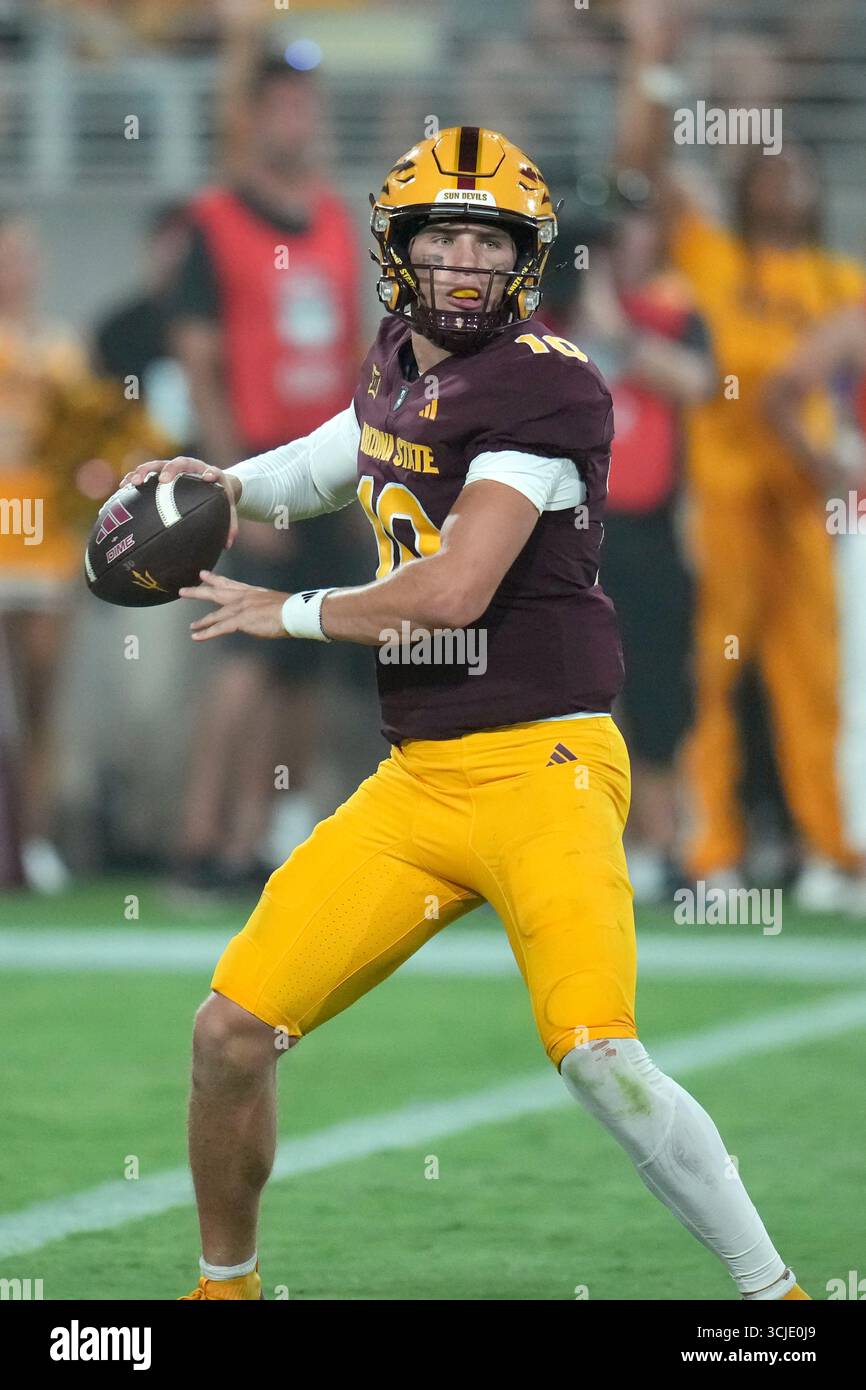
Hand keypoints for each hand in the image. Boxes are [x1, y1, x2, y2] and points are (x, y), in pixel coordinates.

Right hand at [118, 456, 239, 548]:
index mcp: (210, 473)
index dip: (208, 472)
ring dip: (144, 470)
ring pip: (157, 464)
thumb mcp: (227, 509)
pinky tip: (122, 487)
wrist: (213, 479)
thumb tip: (227, 545)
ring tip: (133, 481)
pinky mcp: (161, 471)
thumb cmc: (219, 496)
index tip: (207, 477)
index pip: (210, 470)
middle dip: (171, 470)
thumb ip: (230, 525)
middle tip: (162, 480)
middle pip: (179, 463)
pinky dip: (134, 477)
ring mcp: (174, 467)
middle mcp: (191, 467)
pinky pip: (146, 471)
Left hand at [180, 570, 288, 640]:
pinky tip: (196, 636)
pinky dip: (206, 632)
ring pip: (215, 614)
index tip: (203, 574)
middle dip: (199, 591)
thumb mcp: (276, 603)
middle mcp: (243, 597)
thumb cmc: (292, 609)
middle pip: (216, 593)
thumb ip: (265, 606)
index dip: (215, 579)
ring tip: (191, 626)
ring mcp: (241, 608)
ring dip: (202, 621)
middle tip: (183, 591)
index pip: (229, 583)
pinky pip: (219, 628)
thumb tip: (264, 613)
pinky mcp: (241, 620)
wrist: (295, 612)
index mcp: (252, 592)